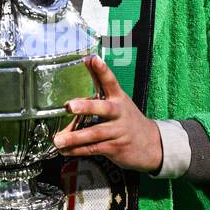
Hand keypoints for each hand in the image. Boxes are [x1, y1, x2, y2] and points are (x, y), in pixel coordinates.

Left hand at [53, 55, 162, 172]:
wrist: (151, 144)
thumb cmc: (127, 119)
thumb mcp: (118, 100)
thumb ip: (102, 82)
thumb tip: (87, 59)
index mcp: (119, 98)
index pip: (111, 82)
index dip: (102, 71)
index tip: (93, 60)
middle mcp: (119, 113)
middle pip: (103, 109)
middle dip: (86, 107)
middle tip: (70, 106)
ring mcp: (118, 131)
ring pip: (95, 133)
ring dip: (75, 137)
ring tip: (58, 139)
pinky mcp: (115, 148)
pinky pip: (94, 148)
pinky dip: (77, 150)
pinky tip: (65, 150)